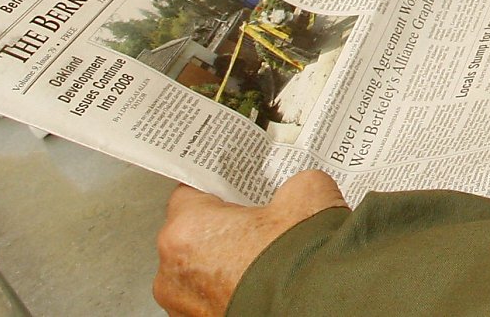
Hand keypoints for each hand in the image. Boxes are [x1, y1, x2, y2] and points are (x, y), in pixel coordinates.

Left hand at [153, 170, 346, 316]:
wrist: (317, 308)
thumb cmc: (299, 262)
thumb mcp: (307, 194)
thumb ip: (291, 185)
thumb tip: (296, 189)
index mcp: (185, 231)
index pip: (189, 193)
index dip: (220, 190)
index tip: (240, 193)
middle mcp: (172, 273)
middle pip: (192, 235)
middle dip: (222, 229)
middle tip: (259, 225)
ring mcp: (183, 306)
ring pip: (199, 270)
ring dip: (224, 263)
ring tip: (264, 258)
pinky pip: (209, 297)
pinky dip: (230, 289)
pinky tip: (263, 282)